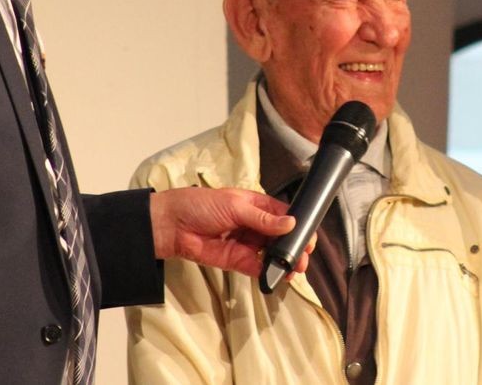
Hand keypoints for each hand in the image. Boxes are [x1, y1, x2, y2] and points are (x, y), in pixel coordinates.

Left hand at [150, 187, 312, 277]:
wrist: (172, 226)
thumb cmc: (200, 205)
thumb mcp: (234, 206)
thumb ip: (263, 218)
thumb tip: (290, 223)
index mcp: (256, 205)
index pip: (284, 215)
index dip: (298, 225)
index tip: (309, 238)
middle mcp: (255, 224)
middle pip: (281, 237)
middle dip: (294, 247)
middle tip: (303, 259)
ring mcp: (246, 243)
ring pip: (271, 254)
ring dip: (283, 262)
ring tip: (293, 270)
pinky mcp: (237, 260)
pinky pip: (256, 267)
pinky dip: (267, 273)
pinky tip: (275, 276)